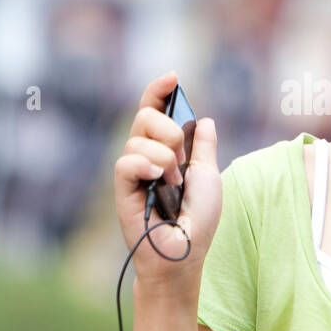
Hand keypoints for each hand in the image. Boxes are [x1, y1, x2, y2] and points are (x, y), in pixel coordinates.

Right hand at [114, 71, 222, 286]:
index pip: (154, 112)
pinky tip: (157, 179)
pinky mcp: (122, 190)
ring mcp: (132, 173)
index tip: (172, 77)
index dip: (158, 91)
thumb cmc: (198, 220)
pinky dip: (145, 165)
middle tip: (181, 158)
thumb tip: (206, 120)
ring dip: (164, 158)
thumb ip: (204, 147)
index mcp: (165, 151)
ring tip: (172, 184)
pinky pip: (126, 161)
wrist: (186, 252)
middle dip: (168, 130)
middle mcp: (145, 158)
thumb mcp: (209, 176)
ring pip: (137, 139)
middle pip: (144, 117)